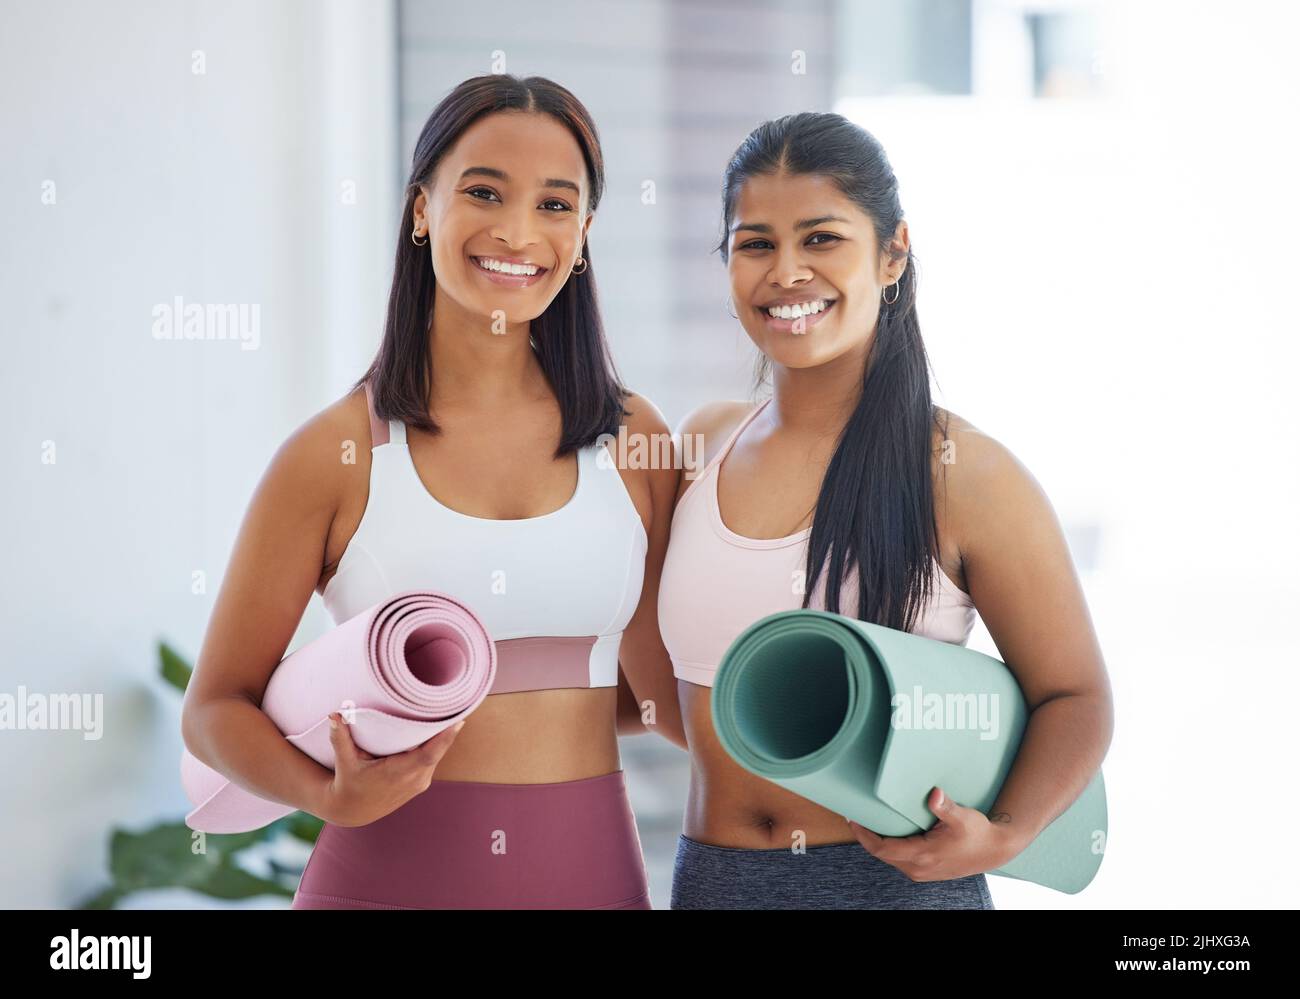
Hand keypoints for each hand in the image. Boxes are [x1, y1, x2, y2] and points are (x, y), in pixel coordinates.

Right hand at [320, 711, 464, 826]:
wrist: (353, 811)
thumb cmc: (348, 783)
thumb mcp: (344, 762)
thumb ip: (341, 738)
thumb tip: (334, 715)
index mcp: (398, 773)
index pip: (429, 755)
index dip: (445, 739)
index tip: (459, 721)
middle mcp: (414, 780)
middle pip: (438, 751)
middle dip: (446, 729)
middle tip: (453, 704)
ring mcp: (420, 783)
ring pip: (437, 755)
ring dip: (442, 737)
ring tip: (448, 712)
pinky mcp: (421, 783)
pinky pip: (433, 760)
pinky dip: (436, 746)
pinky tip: (439, 729)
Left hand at [846, 787, 1022, 881]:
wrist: (995, 850)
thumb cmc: (978, 833)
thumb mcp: (963, 817)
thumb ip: (946, 807)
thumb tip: (934, 794)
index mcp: (923, 855)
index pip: (882, 849)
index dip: (863, 835)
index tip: (853, 819)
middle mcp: (919, 868)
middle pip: (881, 854)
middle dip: (866, 836)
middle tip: (856, 816)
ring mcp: (922, 872)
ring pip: (890, 858)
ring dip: (877, 842)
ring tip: (867, 822)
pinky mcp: (925, 870)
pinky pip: (899, 860)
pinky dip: (889, 846)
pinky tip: (888, 832)